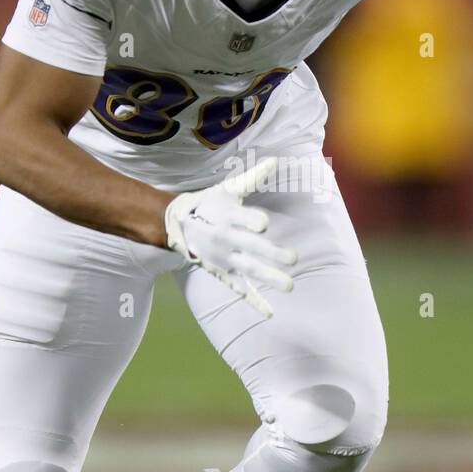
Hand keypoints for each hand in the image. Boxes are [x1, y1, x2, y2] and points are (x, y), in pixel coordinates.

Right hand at [164, 156, 294, 317]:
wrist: (178, 226)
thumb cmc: (210, 204)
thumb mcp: (228, 189)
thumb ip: (253, 178)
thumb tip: (277, 159)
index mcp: (228, 217)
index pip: (242, 219)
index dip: (252, 221)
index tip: (263, 224)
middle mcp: (227, 239)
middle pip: (251, 247)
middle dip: (271, 253)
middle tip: (293, 258)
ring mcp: (225, 259)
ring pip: (249, 270)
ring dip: (269, 278)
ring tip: (290, 286)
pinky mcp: (223, 273)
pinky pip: (239, 289)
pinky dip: (254, 301)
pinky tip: (270, 312)